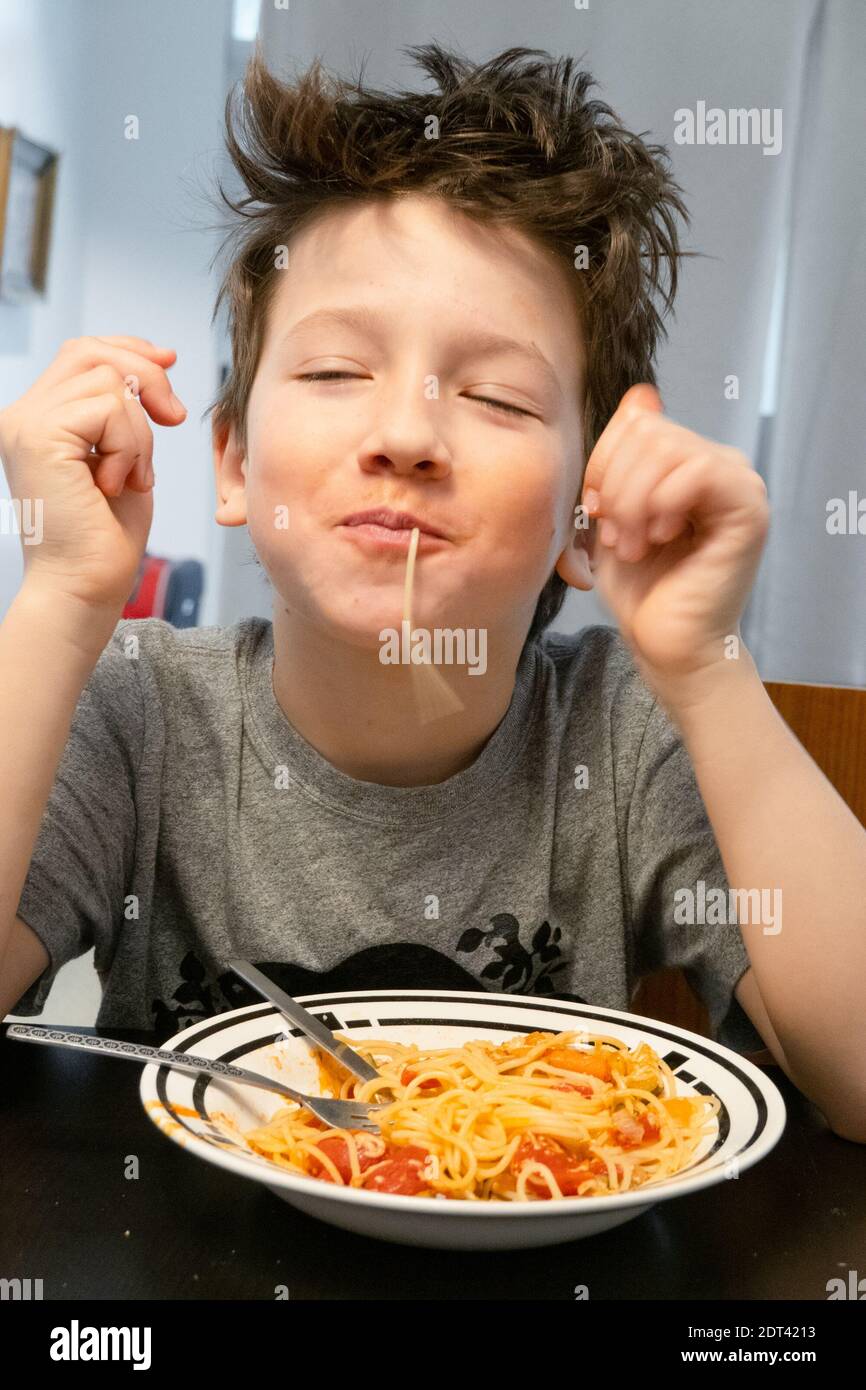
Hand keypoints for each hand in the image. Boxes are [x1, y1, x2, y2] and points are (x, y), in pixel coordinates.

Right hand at [0, 335, 184, 613]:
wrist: (85, 586)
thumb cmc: (106, 537)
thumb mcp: (123, 455)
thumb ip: (127, 409)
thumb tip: (159, 358)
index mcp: (38, 419)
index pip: (81, 354)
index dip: (129, 349)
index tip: (169, 363)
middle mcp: (22, 416)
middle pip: (91, 352)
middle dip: (145, 377)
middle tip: (172, 418)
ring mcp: (26, 424)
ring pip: (109, 383)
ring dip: (139, 433)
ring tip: (130, 477)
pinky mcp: (40, 437)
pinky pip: (110, 409)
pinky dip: (131, 447)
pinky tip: (116, 484)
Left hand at [557, 383, 769, 695]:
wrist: (667, 645)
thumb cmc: (641, 588)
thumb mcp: (612, 513)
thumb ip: (619, 457)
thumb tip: (642, 393)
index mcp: (688, 461)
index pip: (637, 422)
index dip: (603, 462)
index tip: (595, 512)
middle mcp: (720, 464)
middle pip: (649, 431)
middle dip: (616, 485)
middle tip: (615, 537)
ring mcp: (739, 483)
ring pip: (667, 449)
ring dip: (633, 503)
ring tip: (633, 546)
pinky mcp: (748, 508)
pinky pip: (698, 471)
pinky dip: (662, 504)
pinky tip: (659, 539)